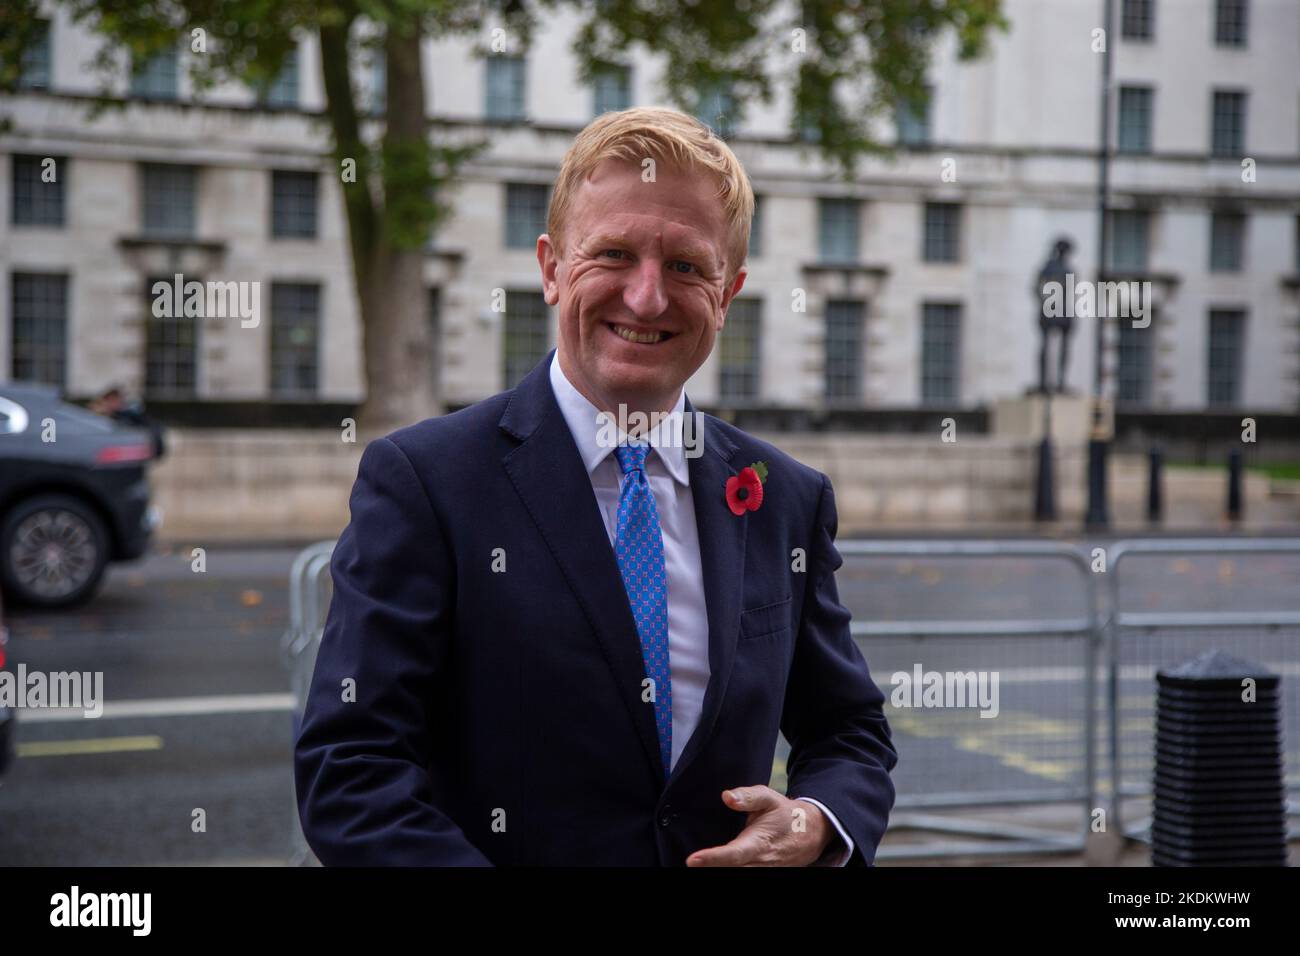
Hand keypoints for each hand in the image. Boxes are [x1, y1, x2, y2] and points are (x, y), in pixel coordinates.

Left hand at [685, 785, 833, 866]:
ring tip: (700, 866)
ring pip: (739, 876)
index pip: (733, 854)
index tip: (692, 860)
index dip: (712, 858)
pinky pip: (746, 876)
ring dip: (718, 870)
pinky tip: (714, 867)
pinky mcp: (767, 875)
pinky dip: (730, 872)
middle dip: (710, 868)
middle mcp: (762, 862)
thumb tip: (726, 797)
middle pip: (731, 870)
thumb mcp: (769, 798)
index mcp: (759, 842)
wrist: (814, 832)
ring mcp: (766, 872)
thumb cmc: (786, 813)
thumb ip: (747, 796)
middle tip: (691, 864)